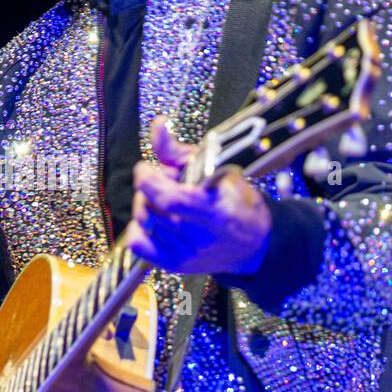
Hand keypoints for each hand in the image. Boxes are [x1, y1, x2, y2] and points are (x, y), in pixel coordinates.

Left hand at [124, 114, 271, 275]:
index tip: (147, 167)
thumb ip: (178, 150)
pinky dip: (138, 227)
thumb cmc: (235, 201)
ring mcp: (186, 254)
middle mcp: (200, 237)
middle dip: (148, 187)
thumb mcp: (215, 168)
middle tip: (165, 181)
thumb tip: (157, 125)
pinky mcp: (174, 265)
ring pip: (142, 222)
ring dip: (146, 204)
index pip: (171, 200)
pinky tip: (156, 218)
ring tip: (165, 200)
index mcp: (216, 211)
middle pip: (151, 208)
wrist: (253, 245)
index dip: (149, 180)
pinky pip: (137, 244)